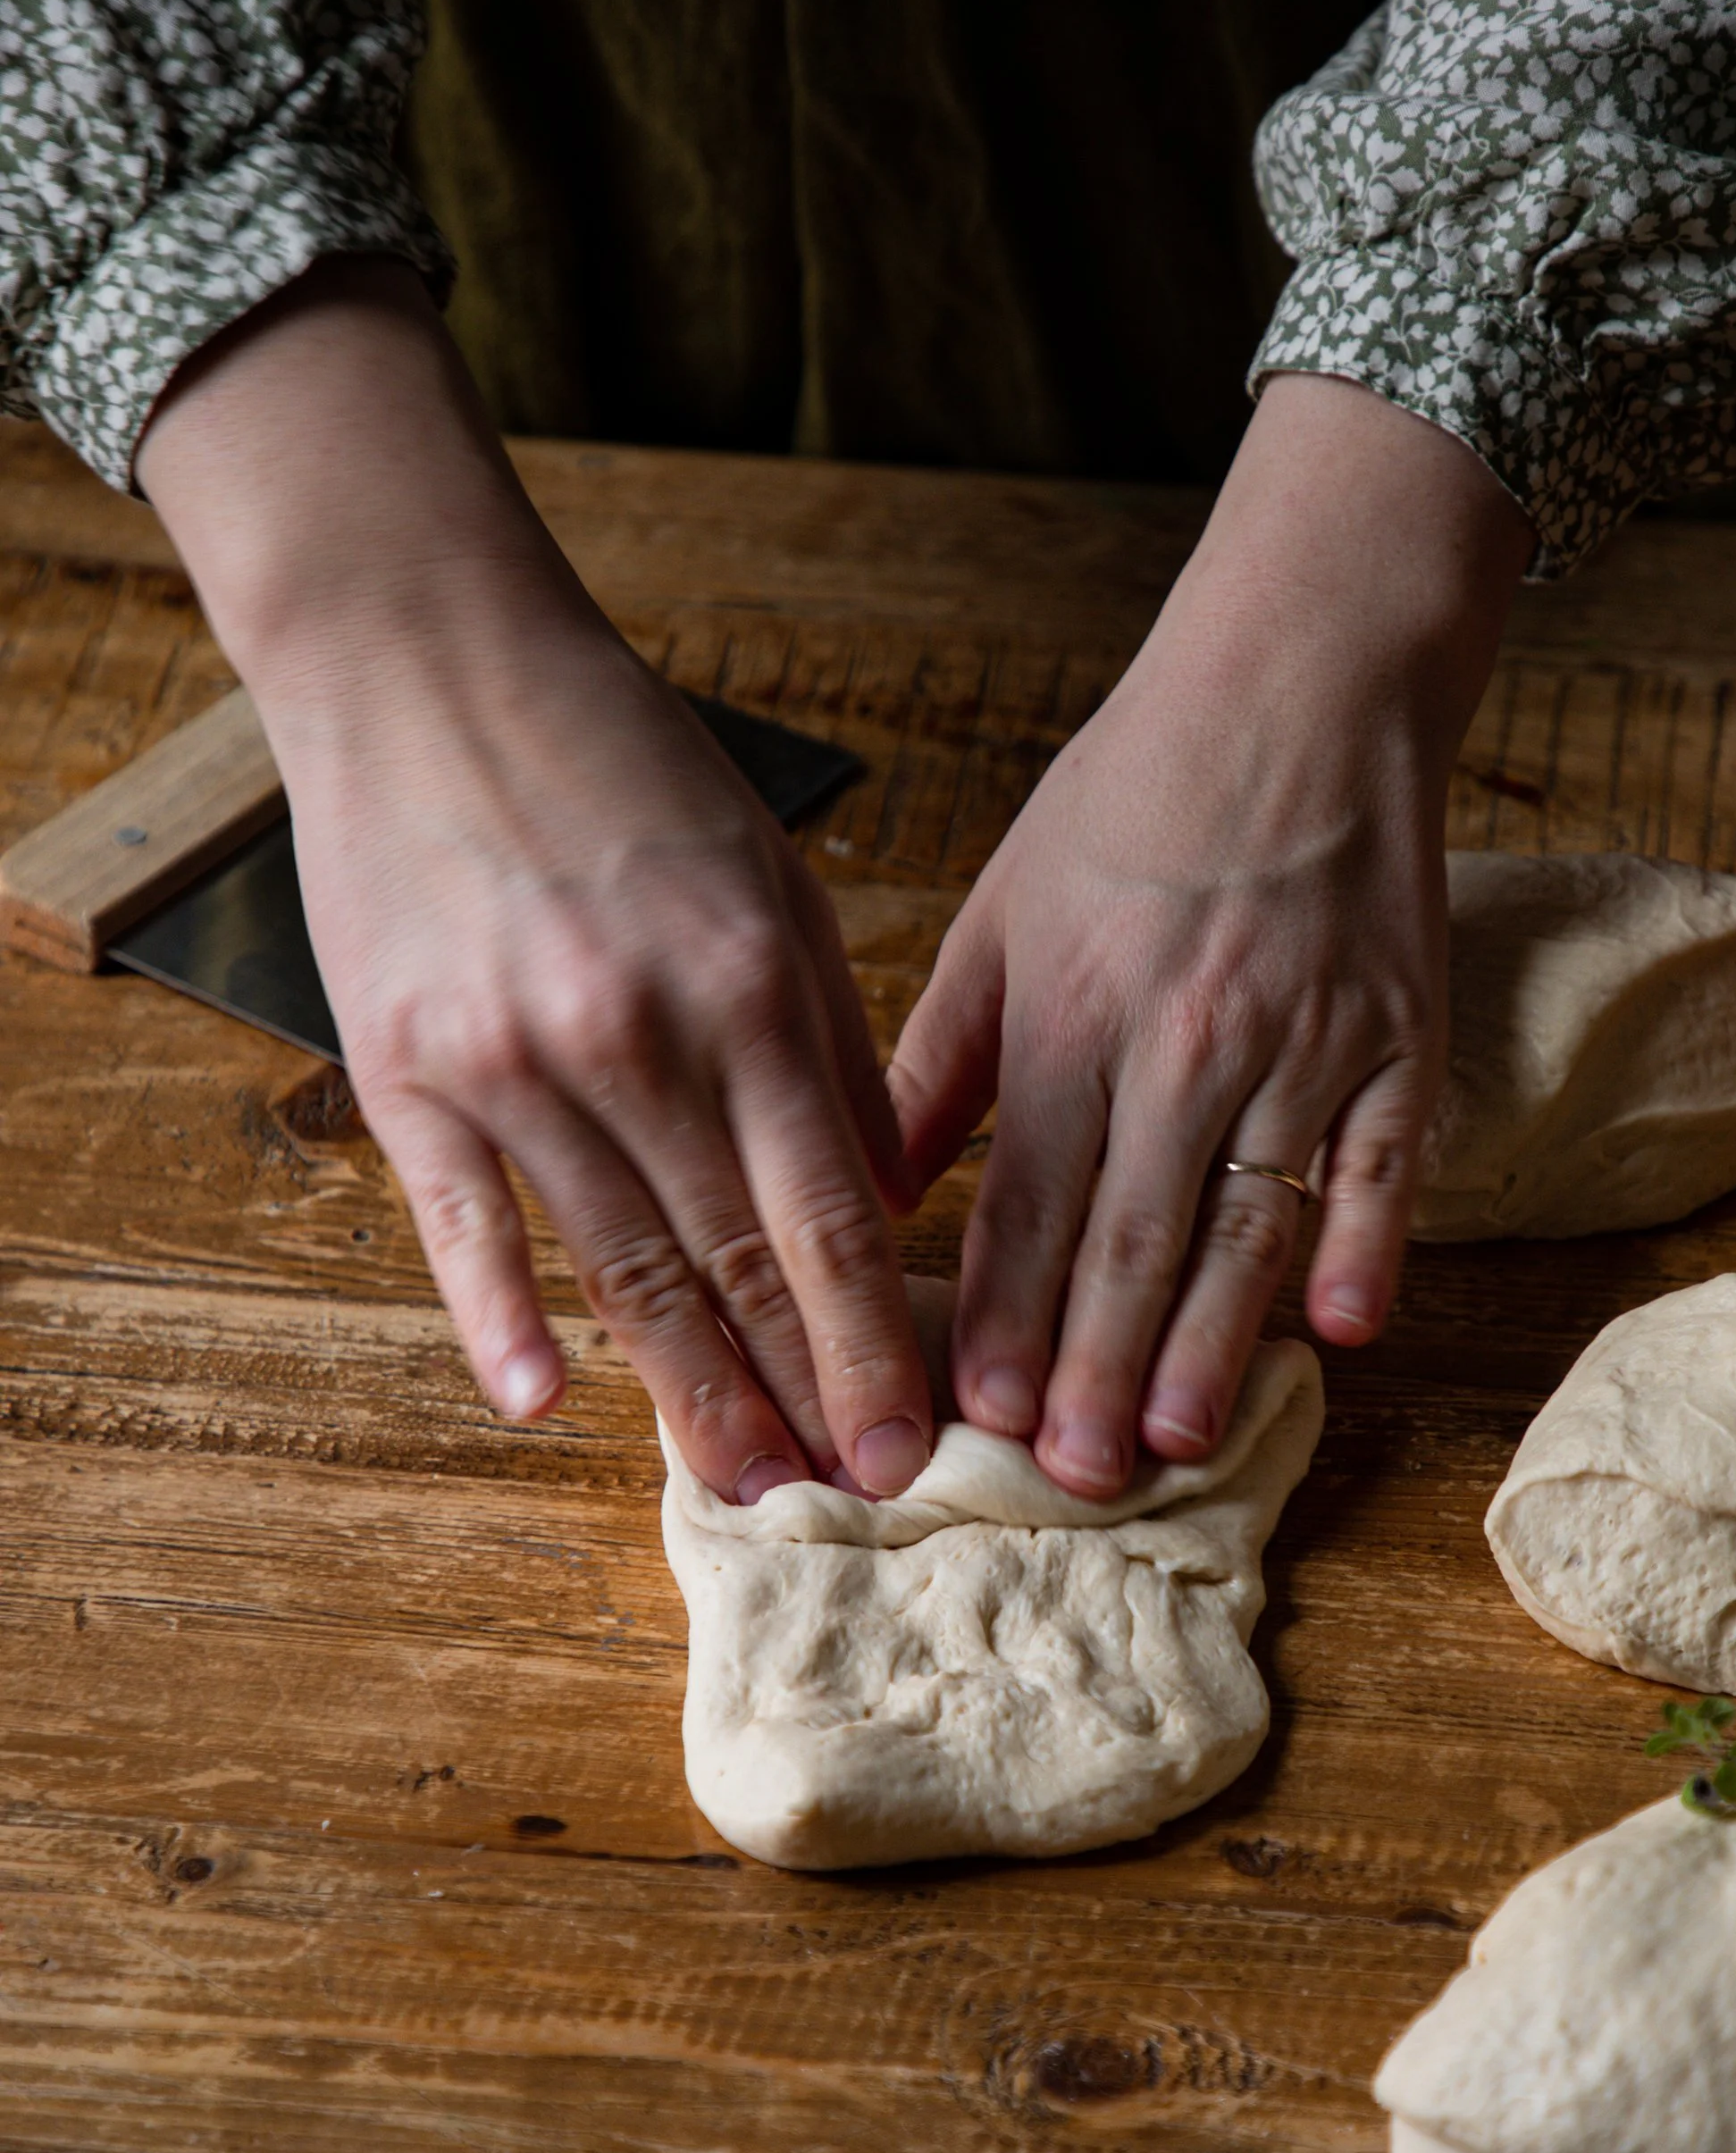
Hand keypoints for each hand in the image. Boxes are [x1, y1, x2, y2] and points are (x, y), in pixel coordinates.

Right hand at [138, 262, 933, 1501]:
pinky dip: (501, 1317)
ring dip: (684, 1390)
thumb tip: (884, 1200)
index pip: (828, 1210)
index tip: (914, 1436)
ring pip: (616, 1264)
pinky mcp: (404, 1067)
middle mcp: (632, 1033)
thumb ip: (825, 1042)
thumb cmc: (621, 765)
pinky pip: (460, 1221)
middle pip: (732, 1261)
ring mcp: (508, 1057)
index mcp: (743, 984)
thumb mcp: (766, 879)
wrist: (428, 660)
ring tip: (740, 1481)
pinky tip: (544, 1403)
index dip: (873, 1338)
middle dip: (802, 1391)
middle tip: (852, 1492)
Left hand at [889, 372, 1530, 1496]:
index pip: (1028, 1197)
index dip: (1004, 1314)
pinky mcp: (1404, 1034)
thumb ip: (940, 1059)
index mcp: (1074, 1013)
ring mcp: (1305, 1043)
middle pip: (1132, 1234)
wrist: (1302, 681)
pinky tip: (1343, 1331)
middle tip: (1069, 1477)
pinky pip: (1386, 1161)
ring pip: (1249, 1221)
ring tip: (1173, 1440)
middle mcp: (1185, 1040)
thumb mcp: (1004, 910)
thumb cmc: (1135, 796)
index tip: (979, 1415)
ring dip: (1209, 1342)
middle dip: (1092, 1366)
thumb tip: (872, 1189)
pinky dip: (1368, 1245)